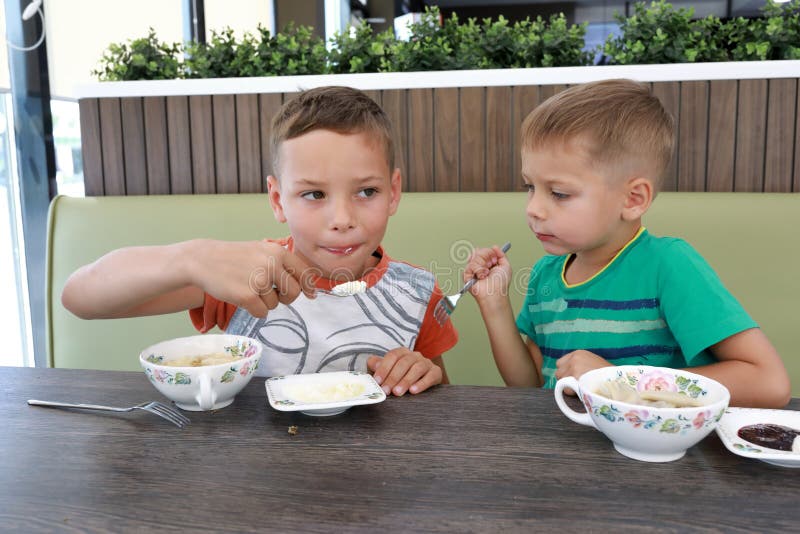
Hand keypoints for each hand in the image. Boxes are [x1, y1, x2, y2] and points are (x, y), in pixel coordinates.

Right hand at [187, 239, 315, 317]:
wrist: (202, 260)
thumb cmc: (233, 258)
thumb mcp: (261, 251)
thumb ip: (282, 265)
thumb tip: (307, 289)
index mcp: (278, 252)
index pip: (304, 273)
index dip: (309, 287)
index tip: (311, 295)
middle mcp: (272, 264)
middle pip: (294, 293)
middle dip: (285, 298)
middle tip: (272, 294)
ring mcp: (260, 280)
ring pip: (275, 304)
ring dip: (264, 302)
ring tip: (248, 289)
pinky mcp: (247, 296)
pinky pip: (262, 313)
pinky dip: (254, 310)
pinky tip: (242, 298)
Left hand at [367, 348, 442, 395]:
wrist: (423, 382)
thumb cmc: (401, 377)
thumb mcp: (389, 371)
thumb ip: (378, 366)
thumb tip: (372, 363)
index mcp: (402, 352)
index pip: (393, 356)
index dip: (384, 368)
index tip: (377, 381)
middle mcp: (415, 355)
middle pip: (404, 363)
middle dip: (393, 377)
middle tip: (386, 391)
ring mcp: (426, 363)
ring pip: (417, 368)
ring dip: (406, 381)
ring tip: (398, 392)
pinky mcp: (436, 372)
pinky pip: (430, 376)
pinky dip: (422, 383)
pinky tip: (413, 391)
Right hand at [463, 245, 511, 303]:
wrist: (495, 293)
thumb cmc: (501, 284)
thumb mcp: (506, 266)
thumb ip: (501, 254)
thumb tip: (494, 246)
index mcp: (487, 263)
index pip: (483, 250)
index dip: (489, 253)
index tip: (495, 260)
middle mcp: (479, 266)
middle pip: (478, 251)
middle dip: (487, 257)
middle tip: (491, 266)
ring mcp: (472, 270)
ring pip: (474, 257)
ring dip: (483, 265)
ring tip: (486, 274)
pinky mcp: (467, 275)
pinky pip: (470, 265)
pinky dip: (479, 271)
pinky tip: (481, 277)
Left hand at [555, 350, 612, 394]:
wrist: (619, 381)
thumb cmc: (608, 377)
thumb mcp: (593, 365)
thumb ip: (580, 367)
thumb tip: (567, 378)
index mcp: (579, 353)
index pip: (559, 363)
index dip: (565, 373)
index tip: (573, 379)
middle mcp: (575, 358)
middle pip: (558, 373)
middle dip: (565, 380)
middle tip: (578, 385)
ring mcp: (574, 366)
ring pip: (561, 382)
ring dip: (569, 387)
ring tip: (584, 388)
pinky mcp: (576, 376)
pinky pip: (567, 389)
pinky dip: (573, 393)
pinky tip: (584, 391)